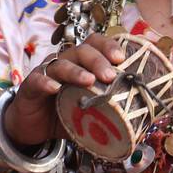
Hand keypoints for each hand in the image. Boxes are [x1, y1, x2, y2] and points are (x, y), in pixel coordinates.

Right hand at [5, 33, 125, 145]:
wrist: (33, 127)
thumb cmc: (65, 114)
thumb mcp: (90, 112)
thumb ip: (111, 111)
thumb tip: (142, 120)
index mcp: (82, 65)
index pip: (95, 44)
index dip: (108, 46)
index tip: (122, 58)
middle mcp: (65, 63)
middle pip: (81, 51)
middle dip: (97, 60)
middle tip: (109, 75)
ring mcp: (47, 73)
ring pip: (61, 63)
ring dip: (76, 71)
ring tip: (89, 81)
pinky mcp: (30, 86)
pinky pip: (38, 80)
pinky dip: (46, 82)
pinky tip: (55, 88)